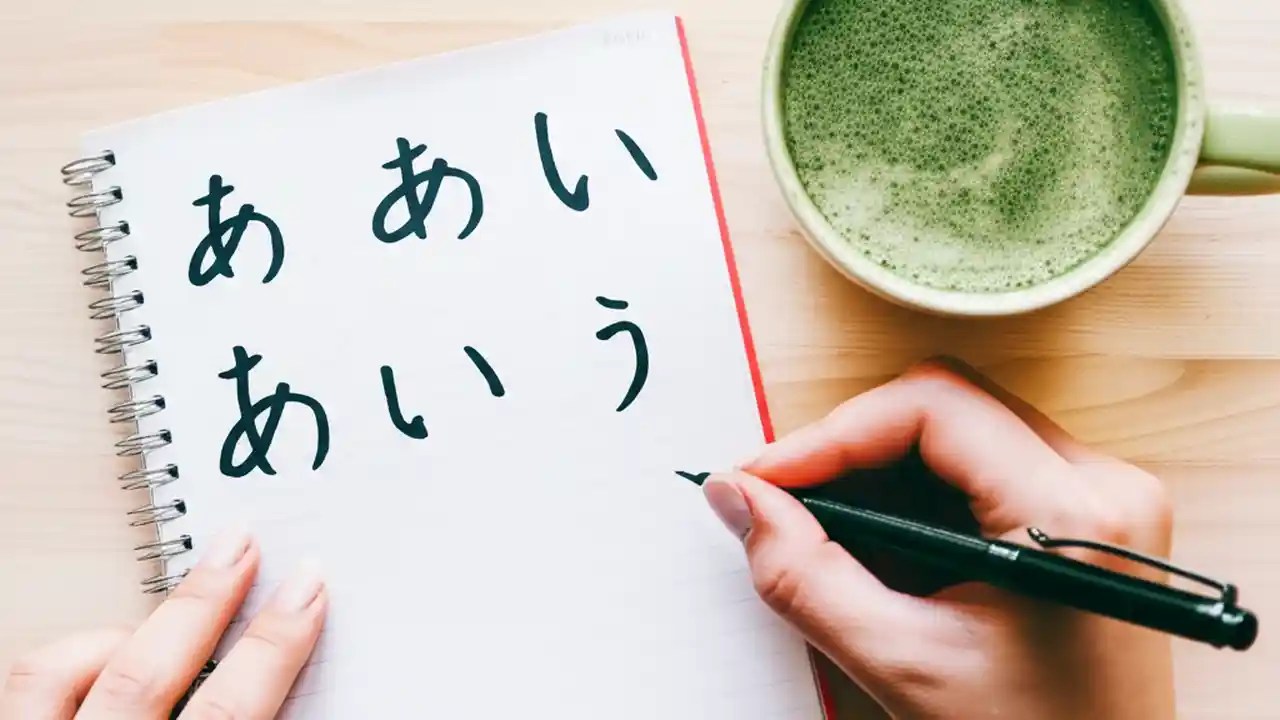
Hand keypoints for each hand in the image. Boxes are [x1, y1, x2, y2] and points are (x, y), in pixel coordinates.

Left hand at [1, 530, 325, 719]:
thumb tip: (296, 685)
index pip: (229, 711)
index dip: (274, 646)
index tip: (307, 592)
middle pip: (144, 675)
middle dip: (203, 601)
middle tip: (242, 544)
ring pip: (66, 672)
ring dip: (127, 632)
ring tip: (175, 611)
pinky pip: (24, 690)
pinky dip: (73, 661)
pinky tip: (107, 657)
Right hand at [703, 359, 1174, 719]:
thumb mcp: (905, 667)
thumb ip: (805, 577)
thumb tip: (738, 497)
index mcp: (1072, 515)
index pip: (932, 407)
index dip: (832, 433)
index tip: (763, 477)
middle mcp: (1103, 485)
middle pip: (944, 407)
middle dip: (850, 448)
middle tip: (781, 500)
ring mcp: (1101, 496)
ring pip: (958, 430)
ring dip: (877, 471)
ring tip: (822, 531)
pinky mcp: (1083, 514)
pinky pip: (980, 465)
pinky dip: (913, 494)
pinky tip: (878, 545)